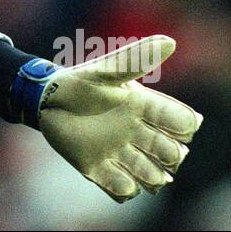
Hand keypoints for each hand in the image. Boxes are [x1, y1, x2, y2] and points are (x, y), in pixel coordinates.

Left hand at [32, 35, 202, 201]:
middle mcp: (138, 134)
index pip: (181, 123)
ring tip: (140, 168)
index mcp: (145, 109)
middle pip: (171, 154)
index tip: (176, 124)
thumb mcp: (107, 70)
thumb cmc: (80, 81)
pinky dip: (124, 187)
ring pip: (152, 176)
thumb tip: (170, 42)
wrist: (47, 99)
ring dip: (151, 176)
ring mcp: (121, 153)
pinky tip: (115, 176)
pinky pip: (122, 189)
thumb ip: (136, 59)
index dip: (183, 126)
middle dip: (170, 156)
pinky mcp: (100, 169)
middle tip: (152, 146)